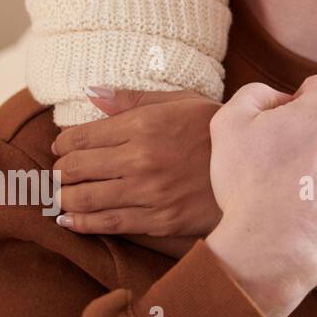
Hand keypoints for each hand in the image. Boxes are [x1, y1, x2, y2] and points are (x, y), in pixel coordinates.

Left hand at [52, 88, 220, 236]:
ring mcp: (149, 192)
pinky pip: (107, 224)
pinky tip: (70, 221)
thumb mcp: (182, 102)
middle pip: (73, 169)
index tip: (62, 149)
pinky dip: (80, 224)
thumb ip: (135, 99)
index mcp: (144, 124)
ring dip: (64, 198)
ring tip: (64, 196)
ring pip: (83, 199)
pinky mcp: (159, 219)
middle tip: (61, 174)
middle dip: (59, 172)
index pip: (79, 138)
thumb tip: (92, 93)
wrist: (257, 167)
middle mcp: (141, 159)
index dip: (63, 145)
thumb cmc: (217, 131)